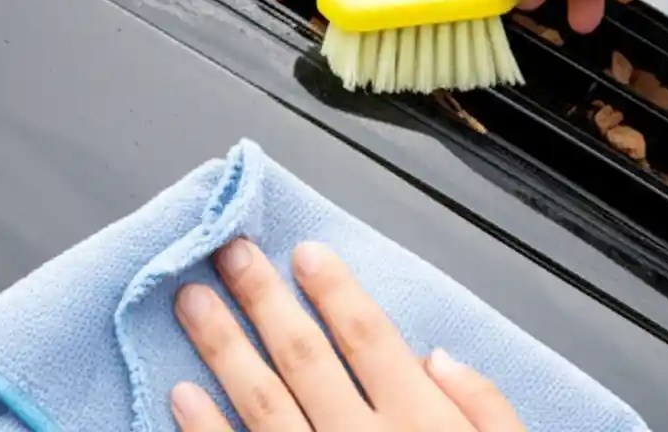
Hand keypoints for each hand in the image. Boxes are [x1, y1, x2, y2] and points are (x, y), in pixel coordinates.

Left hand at [169, 238, 525, 430]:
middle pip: (304, 355)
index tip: (305, 253)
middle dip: (264, 299)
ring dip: (222, 347)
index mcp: (419, 422)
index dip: (334, 289)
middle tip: (231, 254)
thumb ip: (485, 407)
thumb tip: (440, 356)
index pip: (368, 336)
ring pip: (261, 400)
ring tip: (193, 303)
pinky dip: (205, 428)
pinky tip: (182, 393)